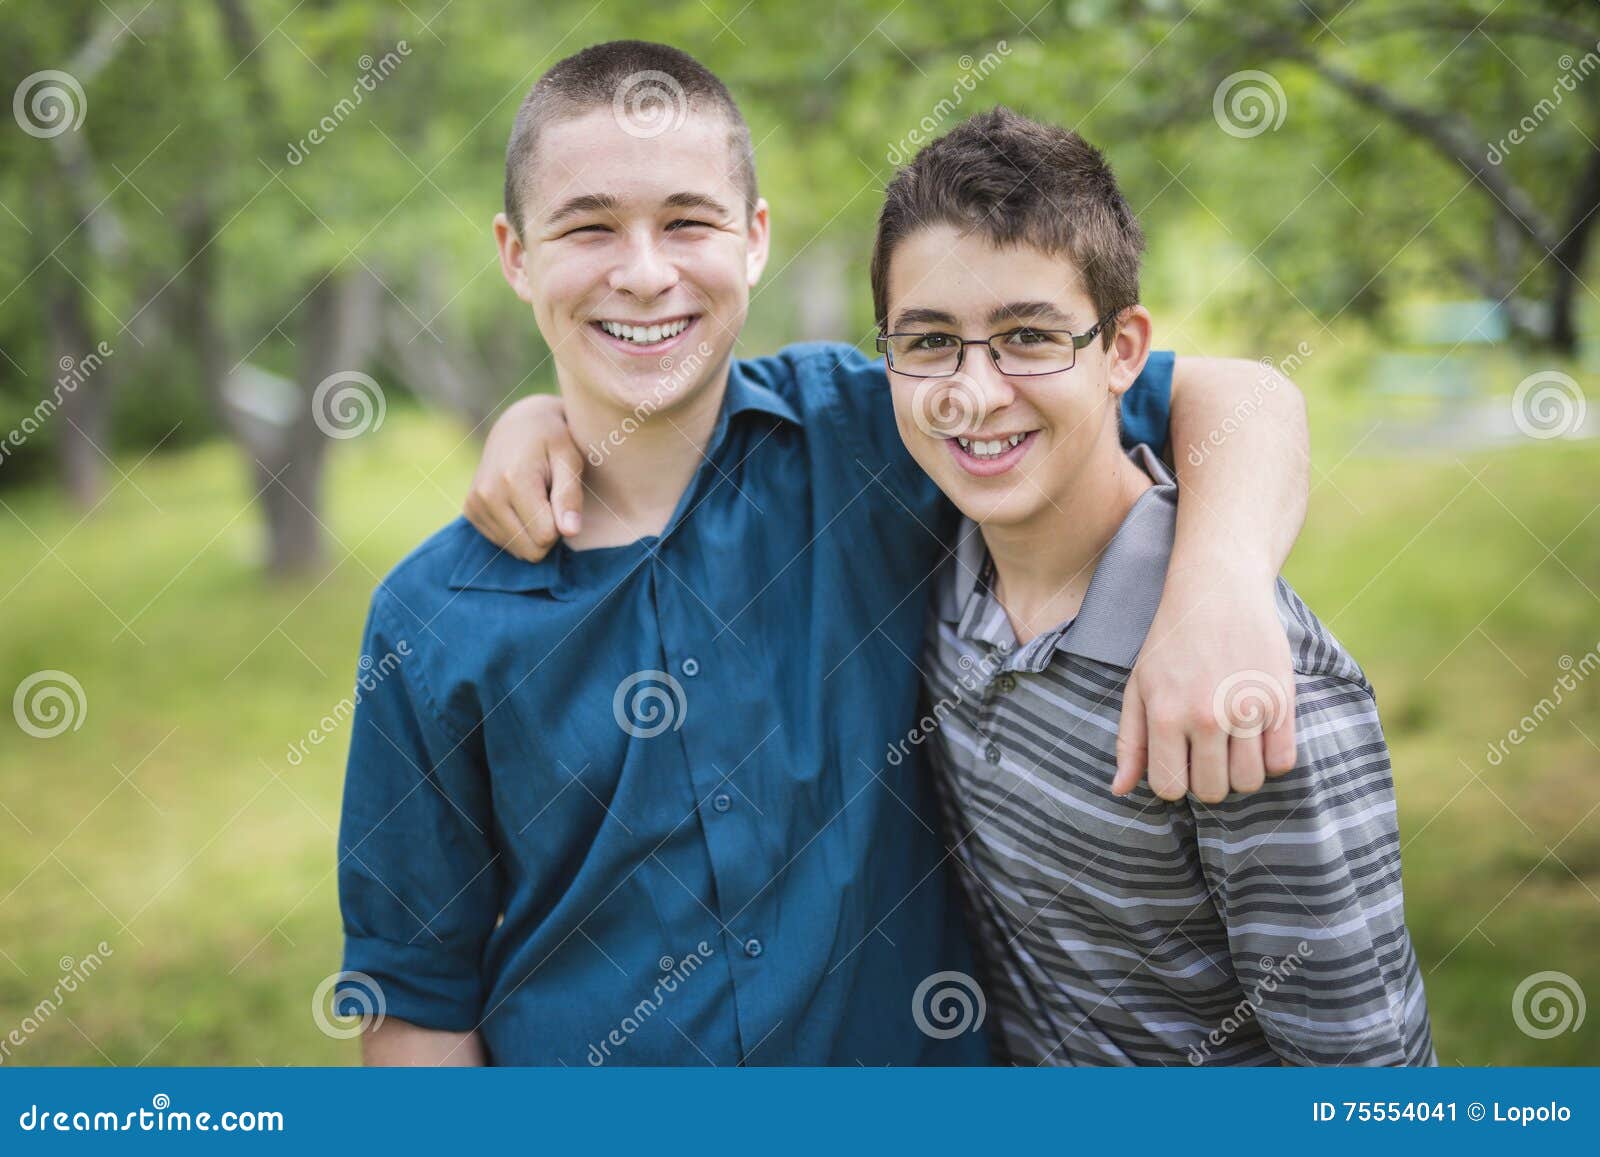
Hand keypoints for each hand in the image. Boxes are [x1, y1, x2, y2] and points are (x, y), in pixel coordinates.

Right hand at [462, 394, 584, 561]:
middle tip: (552, 500)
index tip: (563, 500)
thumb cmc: (553, 440)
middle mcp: (487, 495)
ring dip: (533, 532)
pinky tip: (521, 503)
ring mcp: (475, 505)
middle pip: (531, 550)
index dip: (563, 525)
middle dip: (549, 533)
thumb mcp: (569, 459)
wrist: (517, 425)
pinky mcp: (470, 512)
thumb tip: (570, 532)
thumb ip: (570, 496)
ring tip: (536, 498)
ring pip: (518, 551)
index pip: (546, 536)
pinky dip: (518, 530)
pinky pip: (505, 544)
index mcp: (513, 480)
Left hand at [1112, 560, 1297, 801]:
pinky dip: (1270, 760)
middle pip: (1212, 791)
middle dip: (1206, 780)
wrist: (1218, 590)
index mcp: (1167, 715)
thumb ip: (1130, 742)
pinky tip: (1256, 739)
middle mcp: (1208, 717)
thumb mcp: (1139, 686)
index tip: (1178, 761)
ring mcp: (1248, 709)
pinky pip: (1282, 762)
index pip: (1170, 789)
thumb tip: (1119, 790)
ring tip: (1230, 746)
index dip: (1173, 782)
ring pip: (1248, 783)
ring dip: (1238, 774)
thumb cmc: (1171, 641)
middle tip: (1205, 753)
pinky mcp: (1281, 699)